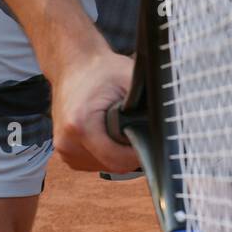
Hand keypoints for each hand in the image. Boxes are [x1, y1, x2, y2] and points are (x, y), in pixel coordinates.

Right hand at [48, 45, 139, 173]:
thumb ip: (148, 106)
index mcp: (80, 126)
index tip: (150, 139)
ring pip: (104, 166)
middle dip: (129, 151)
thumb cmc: (102, 71)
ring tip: (118, 127)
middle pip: (113, 165)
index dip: (139, 153)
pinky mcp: (65, 152)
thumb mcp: (130, 80)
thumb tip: (167, 127)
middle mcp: (67, 142)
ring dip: (118, 153)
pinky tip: (108, 132)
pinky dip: (106, 152)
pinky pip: (94, 162)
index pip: (118, 161)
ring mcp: (64, 150)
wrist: (73, 65)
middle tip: (135, 127)